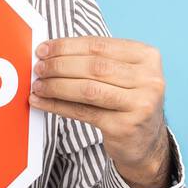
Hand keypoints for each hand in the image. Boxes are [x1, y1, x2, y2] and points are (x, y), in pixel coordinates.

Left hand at [28, 36, 170, 187]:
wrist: (146, 141)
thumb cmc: (127, 101)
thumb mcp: (122, 74)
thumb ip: (94, 60)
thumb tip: (50, 53)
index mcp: (147, 56)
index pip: (99, 45)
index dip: (67, 46)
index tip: (44, 49)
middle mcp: (150, 79)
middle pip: (93, 66)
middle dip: (59, 65)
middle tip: (39, 68)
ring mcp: (141, 104)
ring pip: (88, 89)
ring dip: (56, 85)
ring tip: (38, 85)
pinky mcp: (126, 127)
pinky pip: (83, 112)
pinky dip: (58, 105)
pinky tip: (42, 102)